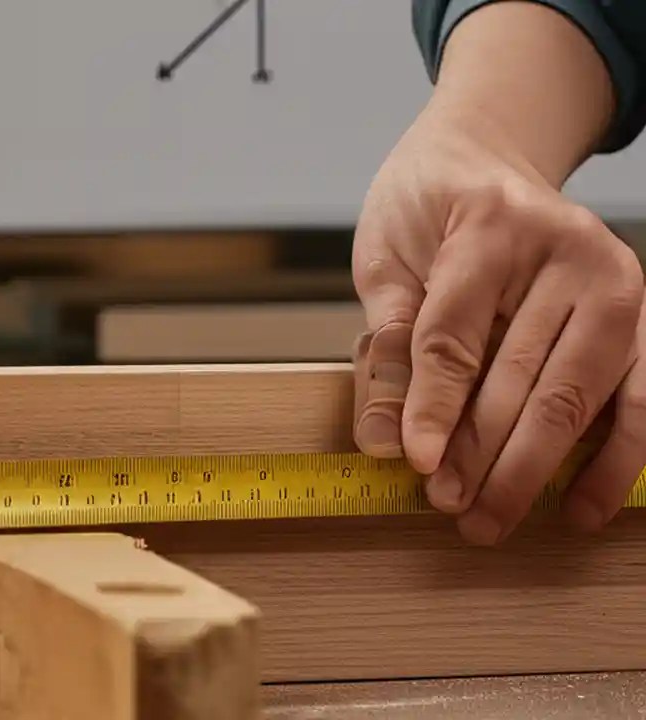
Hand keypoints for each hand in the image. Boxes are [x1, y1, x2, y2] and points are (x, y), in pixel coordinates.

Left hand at [352, 104, 645, 544]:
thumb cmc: (427, 210)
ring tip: (490, 519)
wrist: (483, 160)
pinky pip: (639, 399)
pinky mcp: (642, 315)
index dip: (433, 406)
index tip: (415, 463)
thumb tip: (383, 443)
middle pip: (521, 374)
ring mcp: (617, 283)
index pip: (456, 334)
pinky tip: (581, 509)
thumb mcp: (386, 259)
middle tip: (449, 507)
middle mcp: (568, 251)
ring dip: (534, 469)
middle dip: (481, 453)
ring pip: (577, 396)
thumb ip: (385, 347)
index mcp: (491, 227)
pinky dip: (613, 460)